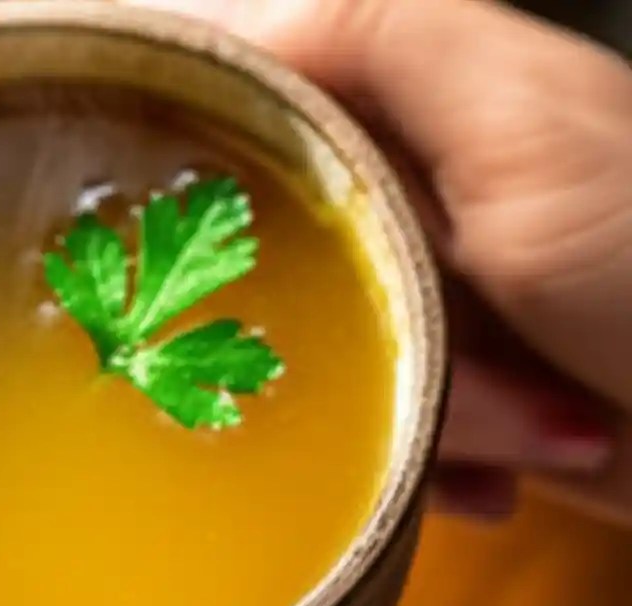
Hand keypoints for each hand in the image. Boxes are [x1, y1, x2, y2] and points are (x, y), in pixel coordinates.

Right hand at [128, 0, 631, 522]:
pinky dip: (432, 456)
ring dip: (415, 407)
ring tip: (521, 422)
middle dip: (344, 331)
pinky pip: (379, 416)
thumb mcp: (519, 124)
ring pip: (325, 354)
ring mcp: (435, 289)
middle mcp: (418, 188)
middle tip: (432, 356)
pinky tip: (491, 470)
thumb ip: (380, 40)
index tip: (175, 237)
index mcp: (420, 101)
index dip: (204, 169)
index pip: (252, 106)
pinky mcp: (454, 377)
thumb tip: (234, 27)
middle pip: (279, 256)